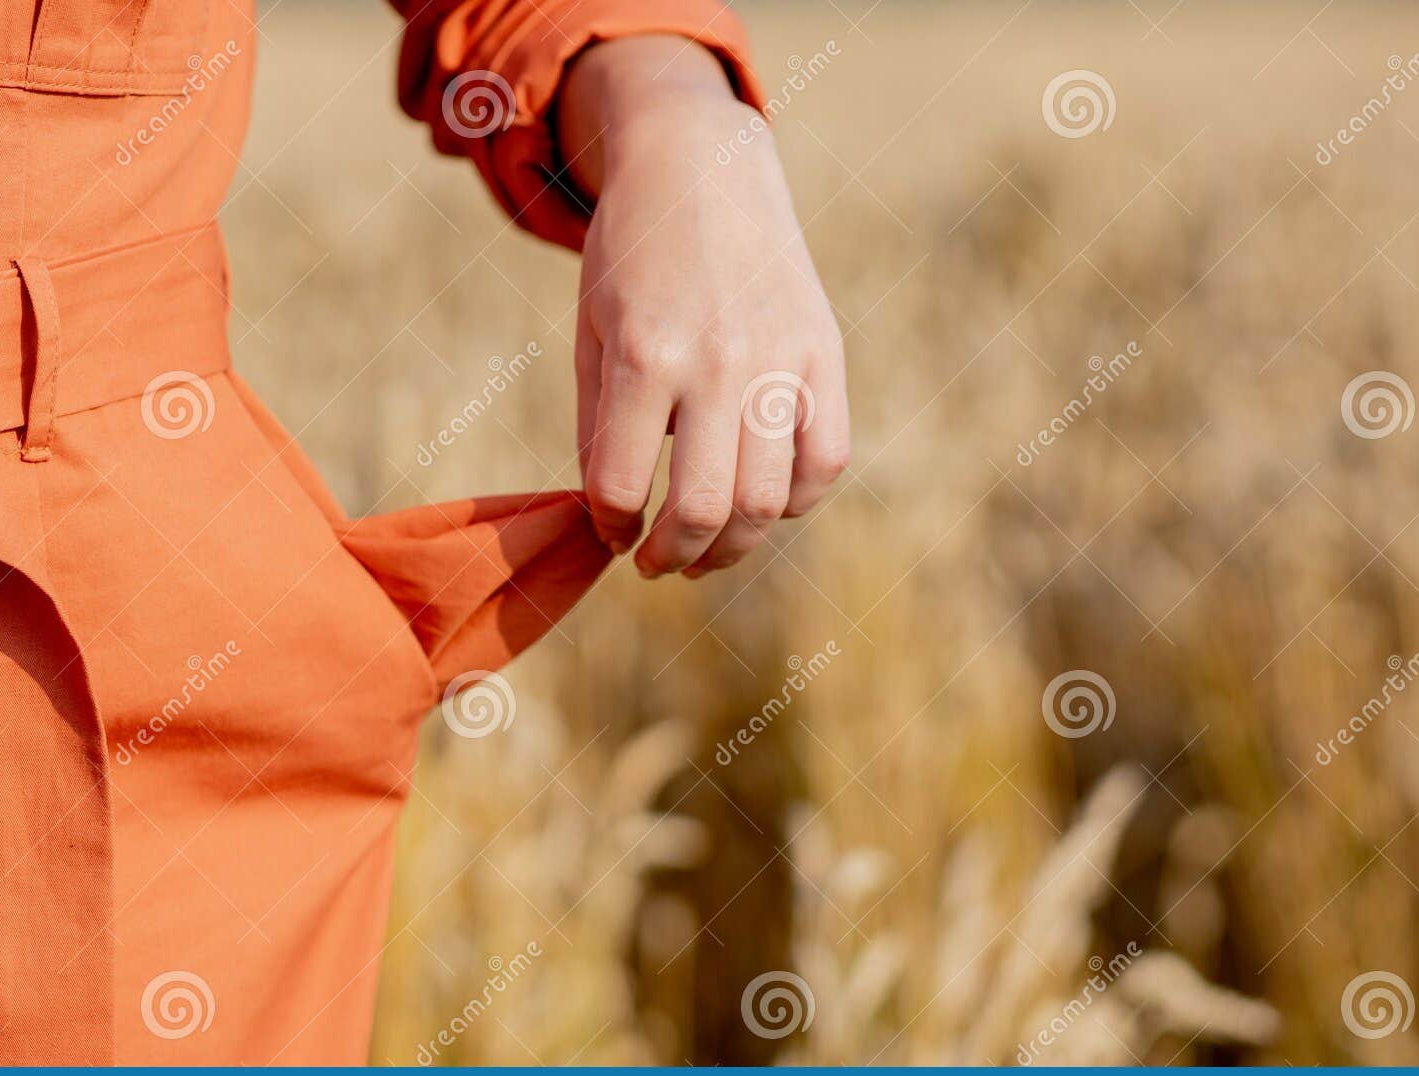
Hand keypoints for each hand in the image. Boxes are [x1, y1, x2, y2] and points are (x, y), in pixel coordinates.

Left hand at [559, 37, 848, 578]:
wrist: (702, 168)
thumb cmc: (632, 259)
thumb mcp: (592, 333)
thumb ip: (599, 428)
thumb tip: (612, 518)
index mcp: (643, 355)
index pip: (621, 488)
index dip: (611, 530)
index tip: (613, 535)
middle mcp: (716, 362)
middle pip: (703, 510)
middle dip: (672, 558)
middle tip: (657, 564)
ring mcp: (779, 358)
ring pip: (769, 501)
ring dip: (732, 546)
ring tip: (706, 550)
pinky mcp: (824, 353)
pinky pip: (825, 461)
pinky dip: (798, 501)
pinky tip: (763, 500)